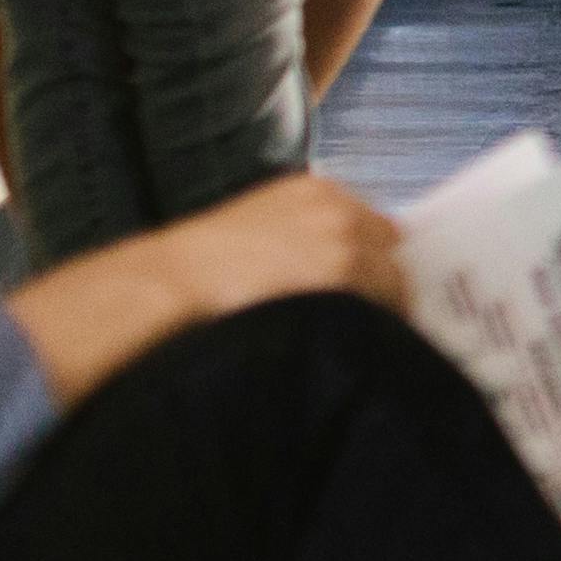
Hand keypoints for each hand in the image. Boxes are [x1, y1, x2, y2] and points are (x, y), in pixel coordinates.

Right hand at [10, 169, 407, 399]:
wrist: (165, 289)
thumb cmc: (194, 273)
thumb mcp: (253, 231)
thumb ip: (301, 242)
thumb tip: (337, 280)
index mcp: (318, 194)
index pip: (381, 232)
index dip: (378, 269)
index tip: (378, 298)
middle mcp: (341, 215)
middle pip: (395, 265)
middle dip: (386, 300)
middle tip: (371, 338)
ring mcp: (348, 251)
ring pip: (395, 298)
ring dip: (383, 326)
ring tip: (355, 358)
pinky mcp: (346, 290)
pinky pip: (384, 325)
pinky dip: (376, 345)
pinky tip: (352, 365)